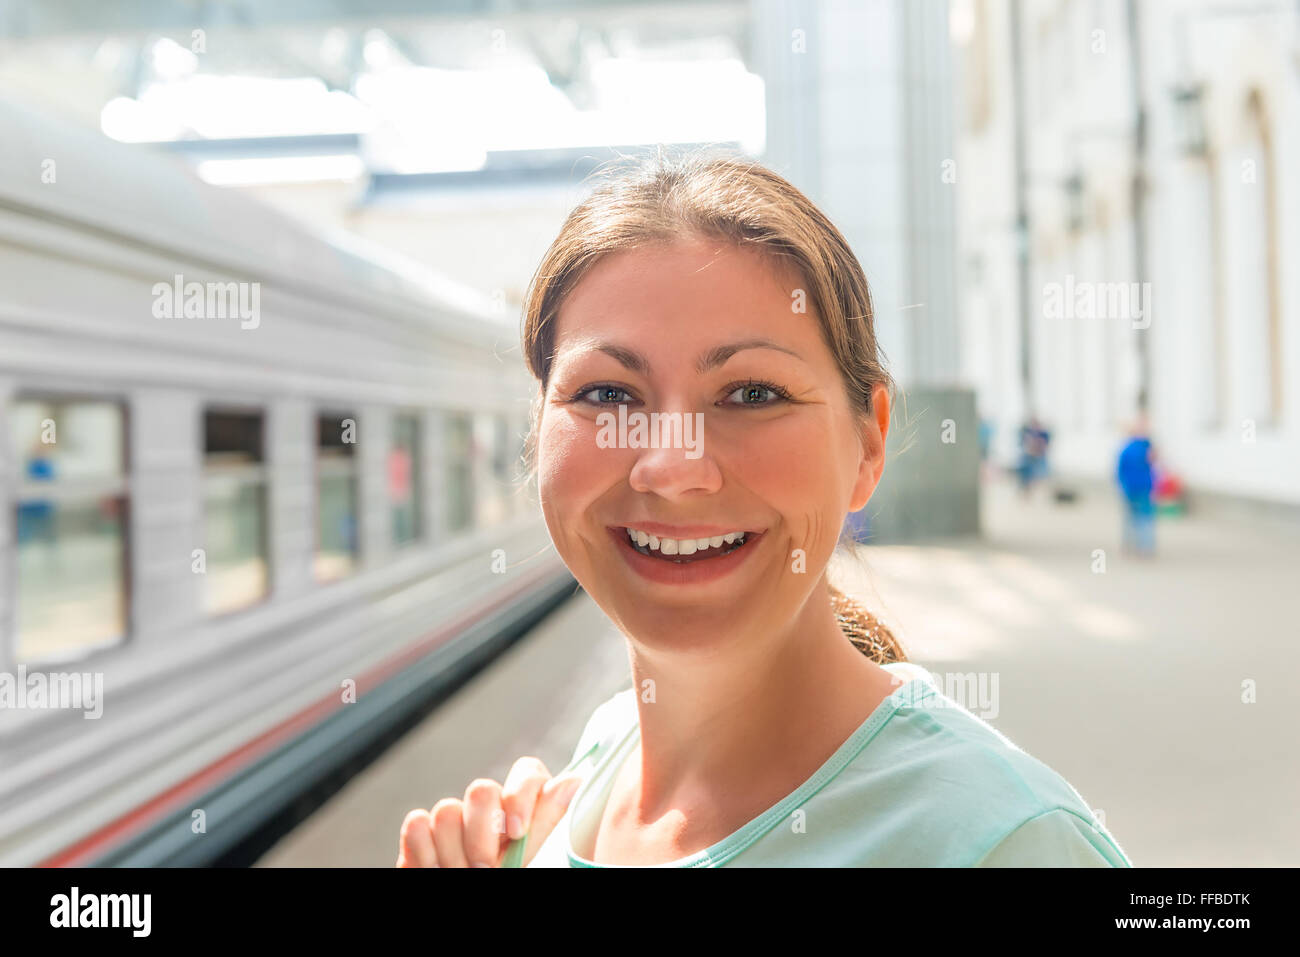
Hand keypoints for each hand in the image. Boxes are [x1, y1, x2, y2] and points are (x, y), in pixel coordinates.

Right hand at [397, 757, 582, 866]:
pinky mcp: (422, 833)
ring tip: (460, 874)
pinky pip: (416, 824)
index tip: (517, 832)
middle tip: (485, 868)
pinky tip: (435, 870)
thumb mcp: (531, 858)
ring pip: (446, 810)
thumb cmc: (507, 878)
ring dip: (453, 853)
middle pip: (481, 789)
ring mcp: (454, 820)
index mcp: (523, 812)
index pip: (527, 772)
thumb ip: (545, 822)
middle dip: (480, 834)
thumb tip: (573, 780)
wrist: (469, 901)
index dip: (520, 795)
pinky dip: (424, 853)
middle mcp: (489, 810)